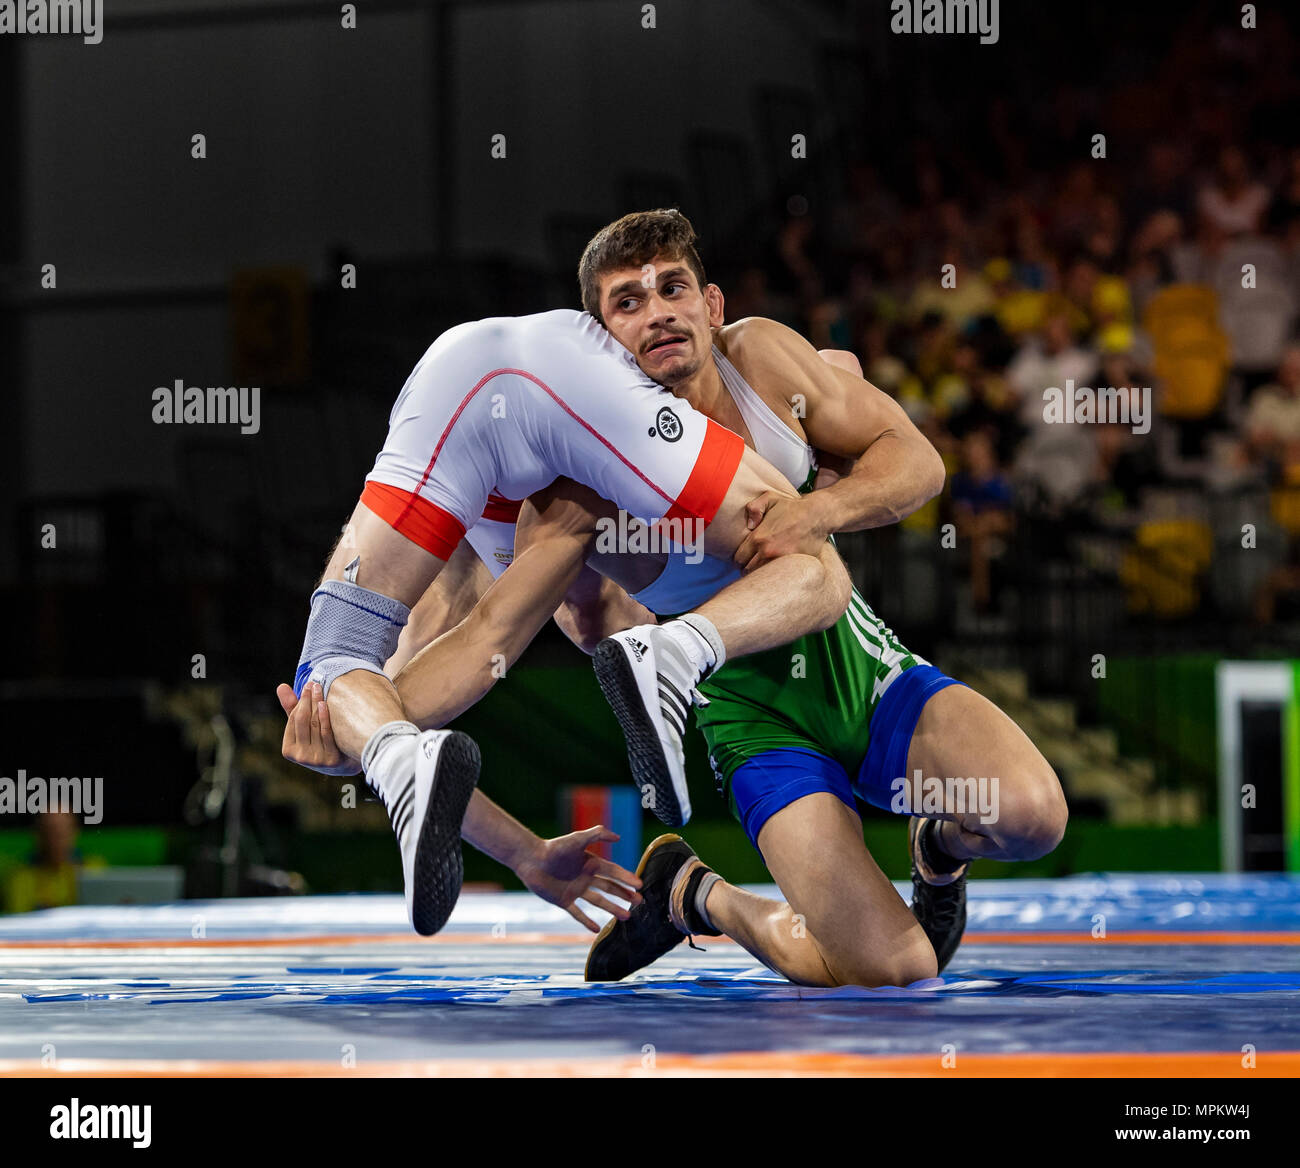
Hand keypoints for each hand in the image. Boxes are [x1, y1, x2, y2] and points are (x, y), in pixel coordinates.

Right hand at [275, 682, 361, 775]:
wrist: (346, 762)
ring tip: (319, 689)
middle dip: (307, 700)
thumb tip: (281, 686)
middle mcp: (300, 756)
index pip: (293, 720)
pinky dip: (324, 718)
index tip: (307, 686)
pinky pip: (326, 734)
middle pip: (303, 721)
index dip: (300, 702)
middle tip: (313, 684)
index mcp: (289, 750)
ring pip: (314, 725)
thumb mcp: (305, 727)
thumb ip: (292, 709)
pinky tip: (325, 704)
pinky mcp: (331, 760)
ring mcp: (316, 759)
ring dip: (316, 704)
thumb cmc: (321, 740)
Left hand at [515, 825, 642, 931]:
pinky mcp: (564, 900)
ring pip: (598, 901)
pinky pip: (577, 913)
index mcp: (591, 863)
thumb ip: (597, 834)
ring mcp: (575, 890)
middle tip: (640, 901)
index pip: (613, 872)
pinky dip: (586, 921)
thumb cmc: (554, 848)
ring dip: (613, 908)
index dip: (626, 878)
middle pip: (610, 887)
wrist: (531, 859)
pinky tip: (596, 929)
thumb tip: (618, 837)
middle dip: (625, 894)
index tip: (640, 884)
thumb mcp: (577, 839)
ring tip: (627, 916)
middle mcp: (585, 877)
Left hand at [735, 492, 829, 569]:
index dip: (740, 559)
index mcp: (758, 538)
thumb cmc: (793, 507)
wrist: (818, 514)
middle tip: (753, 564)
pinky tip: (778, 570)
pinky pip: (781, 576)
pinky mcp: (795, 565)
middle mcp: (768, 551)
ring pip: (763, 575)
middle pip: (748, 570)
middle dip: (748, 568)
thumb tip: (748, 525)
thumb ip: (753, 507)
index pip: (739, 559)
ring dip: (761, 573)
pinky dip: (778, 575)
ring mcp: (782, 560)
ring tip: (764, 568)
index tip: (745, 558)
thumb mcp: (769, 498)